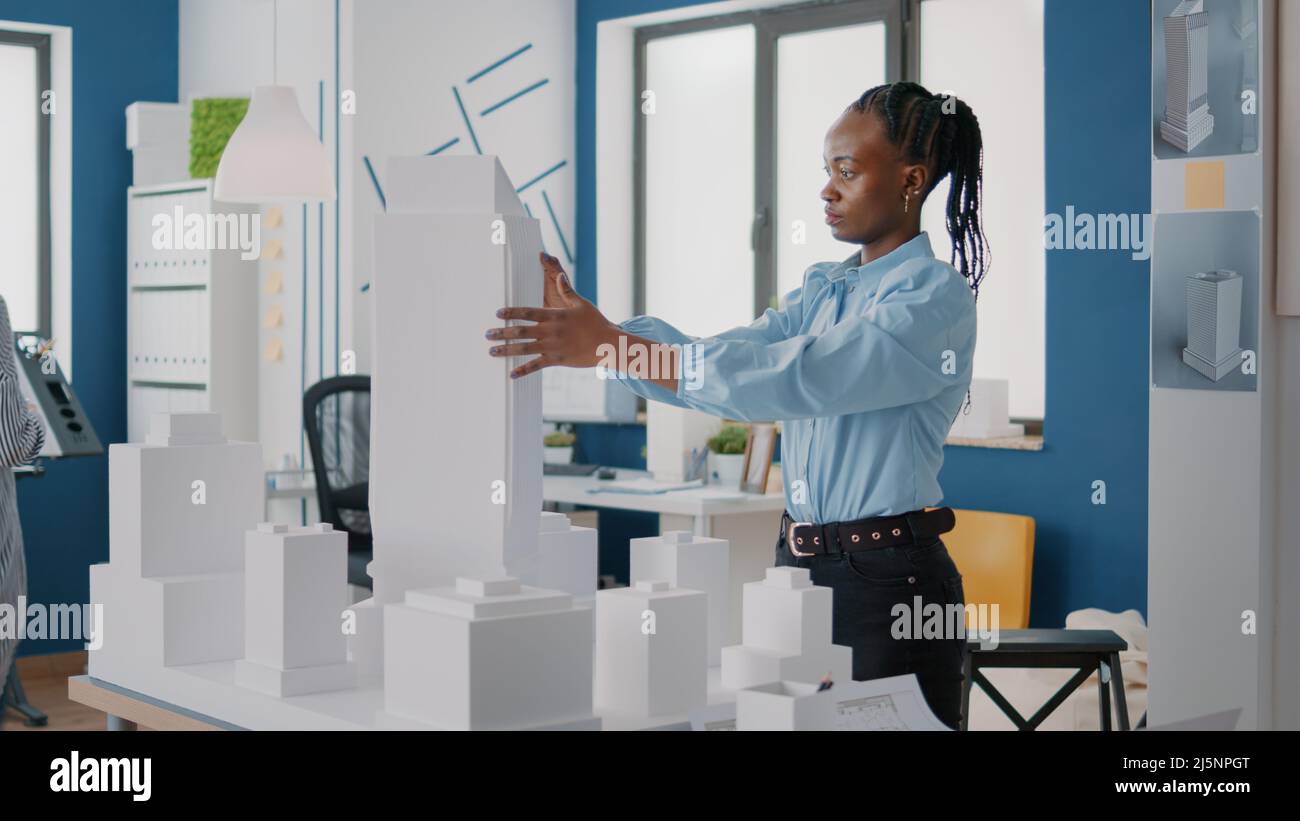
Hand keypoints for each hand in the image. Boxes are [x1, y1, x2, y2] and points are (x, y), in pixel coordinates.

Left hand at [486, 252, 618, 378]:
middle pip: (520, 331)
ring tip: (491, 351)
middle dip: (502, 333)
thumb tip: (559, 275)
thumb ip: (567, 291)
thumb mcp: (581, 304)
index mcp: (554, 316)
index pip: (528, 312)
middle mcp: (550, 331)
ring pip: (524, 349)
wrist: (607, 344)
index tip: (498, 313)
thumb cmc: (596, 322)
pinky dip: (523, 370)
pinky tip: (511, 374)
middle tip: (487, 334)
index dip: (511, 312)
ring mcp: (552, 347)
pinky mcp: (556, 360)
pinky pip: (536, 366)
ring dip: (506, 350)